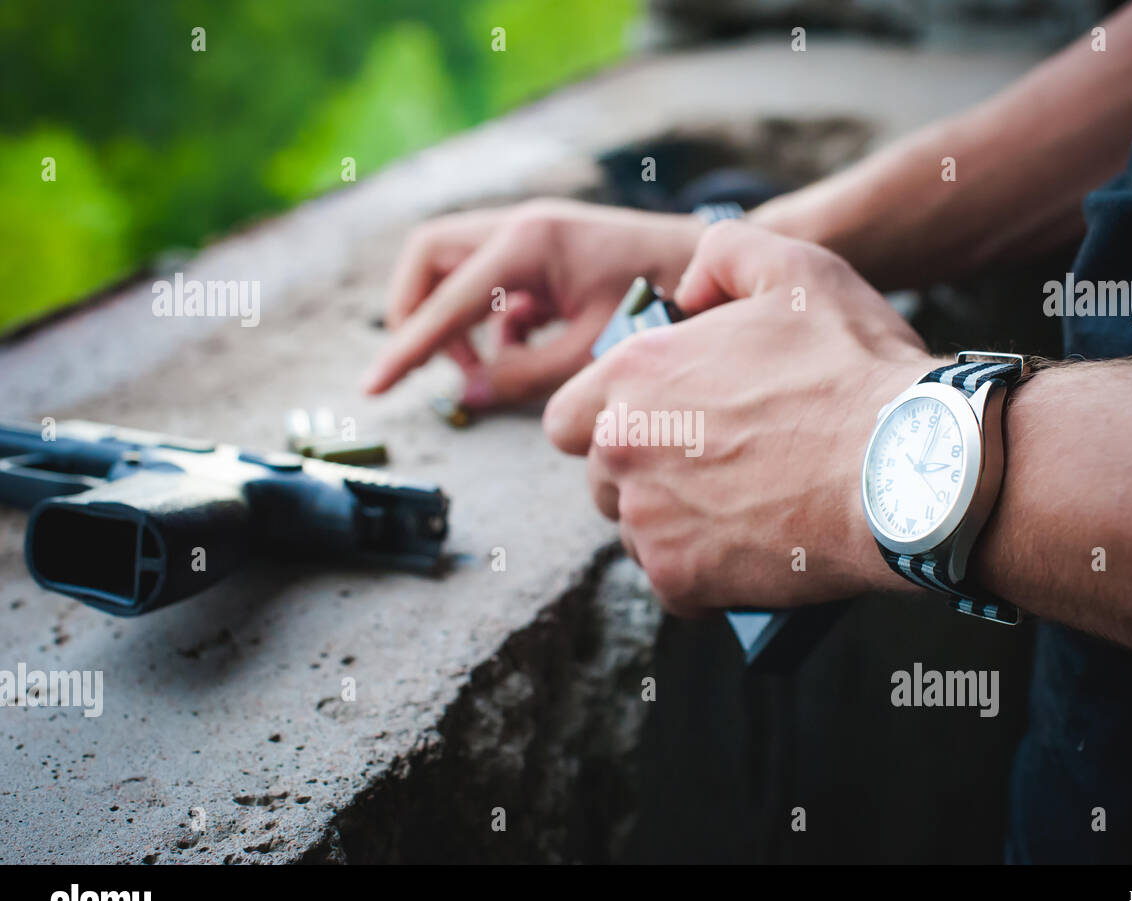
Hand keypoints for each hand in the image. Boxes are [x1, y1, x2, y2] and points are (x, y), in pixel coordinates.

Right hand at [363, 198, 707, 404]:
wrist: (710, 268)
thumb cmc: (661, 304)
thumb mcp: (589, 352)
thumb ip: (523, 377)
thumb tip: (465, 395)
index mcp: (528, 243)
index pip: (444, 302)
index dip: (406, 351)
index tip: (373, 388)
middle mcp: (520, 226)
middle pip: (427, 257)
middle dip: (416, 313)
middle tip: (435, 367)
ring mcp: (530, 233)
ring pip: (453, 267)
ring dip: (455, 319)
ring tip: (487, 368)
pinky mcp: (543, 250)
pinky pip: (489, 282)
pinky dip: (490, 320)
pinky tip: (521, 351)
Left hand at [542, 222, 934, 615]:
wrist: (904, 468)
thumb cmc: (853, 368)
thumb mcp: (795, 269)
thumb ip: (724, 256)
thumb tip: (684, 292)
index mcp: (634, 375)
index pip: (567, 415)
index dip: (603, 420)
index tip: (650, 424)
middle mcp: (622, 449)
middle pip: (603, 476)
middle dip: (643, 472)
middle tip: (709, 466)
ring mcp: (647, 519)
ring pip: (635, 530)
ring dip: (673, 522)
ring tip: (737, 507)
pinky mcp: (679, 578)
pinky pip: (672, 584)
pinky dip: (703, 574)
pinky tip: (748, 549)